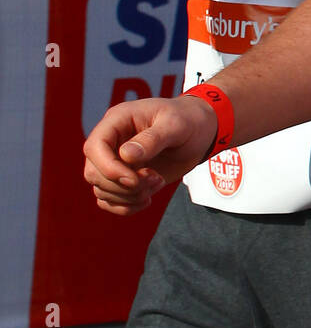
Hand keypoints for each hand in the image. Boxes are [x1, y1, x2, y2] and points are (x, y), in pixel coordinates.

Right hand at [83, 95, 217, 214]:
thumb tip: (126, 155)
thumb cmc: (187, 121)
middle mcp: (111, 142)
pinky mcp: (124, 179)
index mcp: (118, 121)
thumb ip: (152, 139)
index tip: (134, 179)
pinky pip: (109, 201)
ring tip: (157, 182)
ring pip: (101, 189)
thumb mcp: (175, 125)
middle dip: (123, 185)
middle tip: (155, 178)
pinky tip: (148, 199)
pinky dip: (126, 207)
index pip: (94, 147)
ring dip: (128, 196)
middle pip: (93, 173)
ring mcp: (116, 162)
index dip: (108, 168)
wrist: (199, 132)